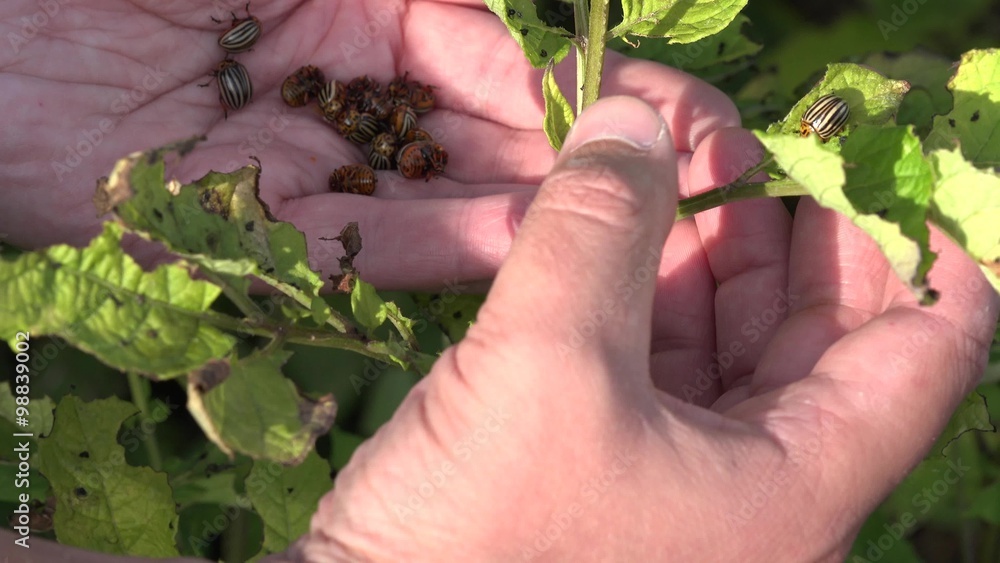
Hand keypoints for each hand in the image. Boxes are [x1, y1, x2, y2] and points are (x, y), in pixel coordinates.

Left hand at [0, 0, 735, 289]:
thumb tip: (500, 11)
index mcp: (338, 10)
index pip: (459, 48)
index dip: (525, 75)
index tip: (593, 99)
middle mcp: (327, 93)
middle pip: (455, 132)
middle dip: (536, 153)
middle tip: (621, 180)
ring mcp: (295, 166)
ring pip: (422, 196)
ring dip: (506, 207)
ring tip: (586, 222)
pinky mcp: (252, 234)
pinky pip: (360, 243)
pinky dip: (434, 243)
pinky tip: (509, 243)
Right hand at [269, 97, 995, 560]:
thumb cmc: (477, 541)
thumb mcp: (544, 366)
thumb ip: (599, 227)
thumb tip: (631, 121)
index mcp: (797, 486)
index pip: (924, 346)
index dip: (910, 236)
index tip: (852, 160)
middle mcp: (762, 489)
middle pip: (816, 330)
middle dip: (773, 219)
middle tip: (714, 139)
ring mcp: (686, 480)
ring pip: (727, 338)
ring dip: (696, 244)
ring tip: (654, 161)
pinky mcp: (614, 467)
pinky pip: (655, 359)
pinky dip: (636, 286)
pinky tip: (602, 229)